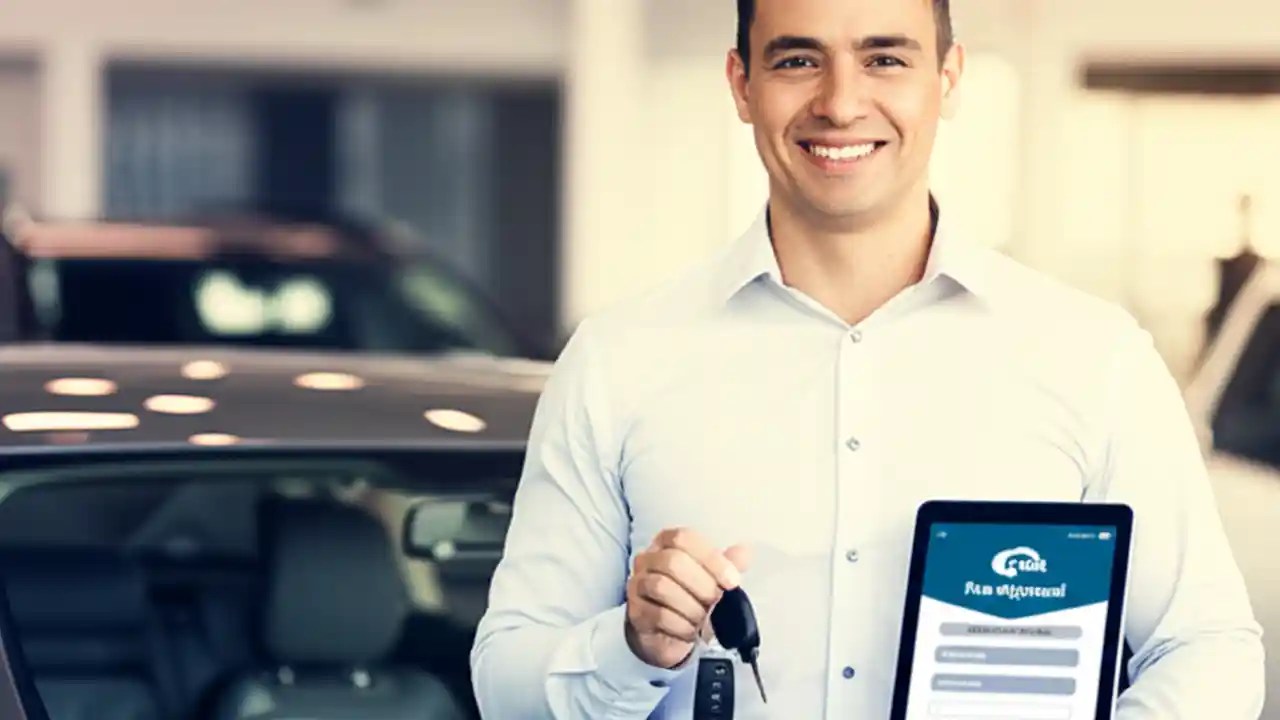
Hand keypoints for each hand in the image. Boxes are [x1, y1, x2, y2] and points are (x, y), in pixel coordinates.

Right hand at [624, 527, 751, 668]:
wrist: (667, 632)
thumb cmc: (690, 597)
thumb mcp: (713, 578)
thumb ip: (728, 565)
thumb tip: (744, 552)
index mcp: (667, 543)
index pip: (684, 538)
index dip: (711, 559)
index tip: (732, 581)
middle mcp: (648, 559)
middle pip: (672, 561)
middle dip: (702, 585)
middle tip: (716, 602)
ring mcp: (637, 585)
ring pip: (661, 586)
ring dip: (691, 606)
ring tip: (704, 619)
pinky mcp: (636, 612)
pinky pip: (658, 614)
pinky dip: (681, 624)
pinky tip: (691, 630)